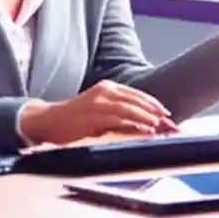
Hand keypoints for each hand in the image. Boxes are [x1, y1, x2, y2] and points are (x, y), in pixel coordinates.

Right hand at [18, 81, 178, 145]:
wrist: (49, 121)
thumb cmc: (75, 120)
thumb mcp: (100, 113)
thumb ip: (120, 116)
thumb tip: (143, 125)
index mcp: (108, 88)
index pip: (136, 94)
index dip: (153, 103)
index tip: (166, 113)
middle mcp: (105, 91)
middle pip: (137, 99)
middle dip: (155, 110)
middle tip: (169, 120)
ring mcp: (98, 101)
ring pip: (130, 107)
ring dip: (147, 117)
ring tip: (160, 125)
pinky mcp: (93, 113)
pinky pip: (118, 118)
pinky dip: (134, 123)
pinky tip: (144, 129)